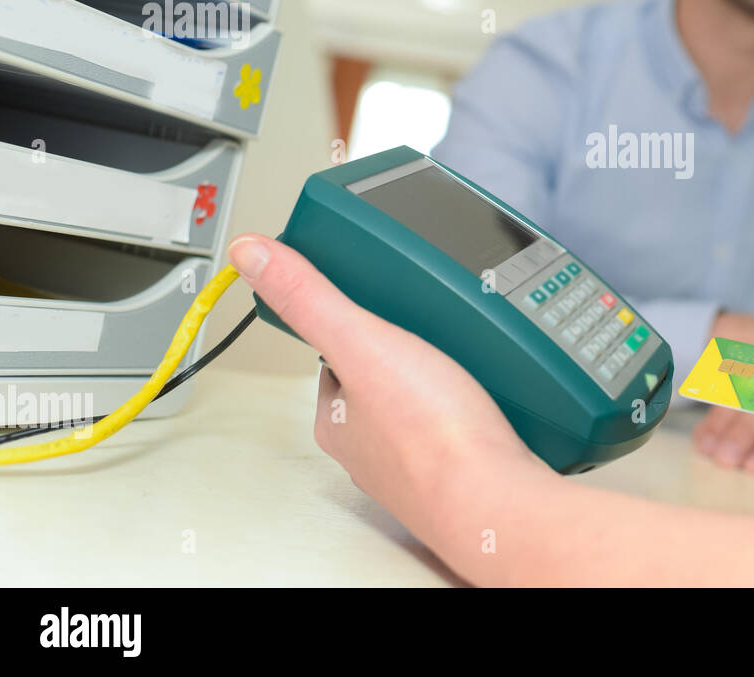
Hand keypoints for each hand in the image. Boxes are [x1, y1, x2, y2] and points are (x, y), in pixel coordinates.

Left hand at [226, 234, 548, 538]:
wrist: (500, 498)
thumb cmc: (433, 437)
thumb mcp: (362, 343)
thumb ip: (310, 298)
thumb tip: (252, 255)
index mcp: (338, 418)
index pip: (330, 356)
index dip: (350, 323)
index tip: (368, 302)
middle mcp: (373, 444)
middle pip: (379, 379)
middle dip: (404, 351)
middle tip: (428, 325)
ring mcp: (422, 457)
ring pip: (421, 404)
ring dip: (442, 378)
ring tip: (464, 353)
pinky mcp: (465, 464)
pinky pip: (462, 425)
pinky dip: (473, 407)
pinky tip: (491, 394)